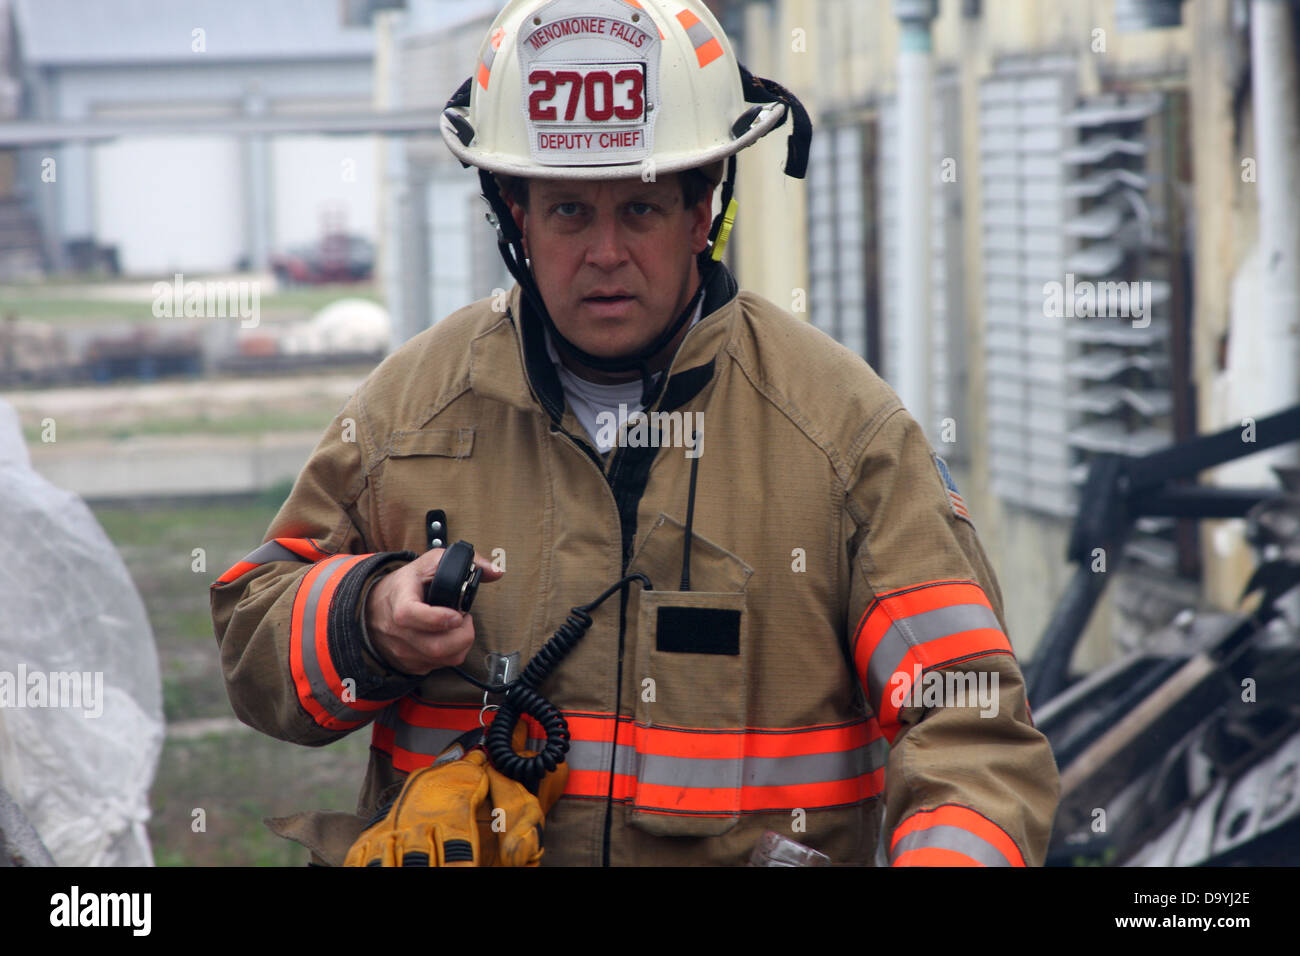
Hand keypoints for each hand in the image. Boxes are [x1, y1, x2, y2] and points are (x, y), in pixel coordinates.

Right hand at [365, 548, 503, 674]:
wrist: (374, 609)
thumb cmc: (406, 586)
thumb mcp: (430, 564)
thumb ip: (466, 562)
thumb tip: (495, 571)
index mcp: (399, 601)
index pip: (410, 615)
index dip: (437, 618)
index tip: (457, 615)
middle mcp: (398, 631)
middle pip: (436, 647)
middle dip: (463, 634)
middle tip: (463, 618)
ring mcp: (403, 651)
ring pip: (442, 660)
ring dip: (461, 644)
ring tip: (457, 627)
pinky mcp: (409, 665)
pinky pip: (438, 667)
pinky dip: (451, 653)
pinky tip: (447, 638)